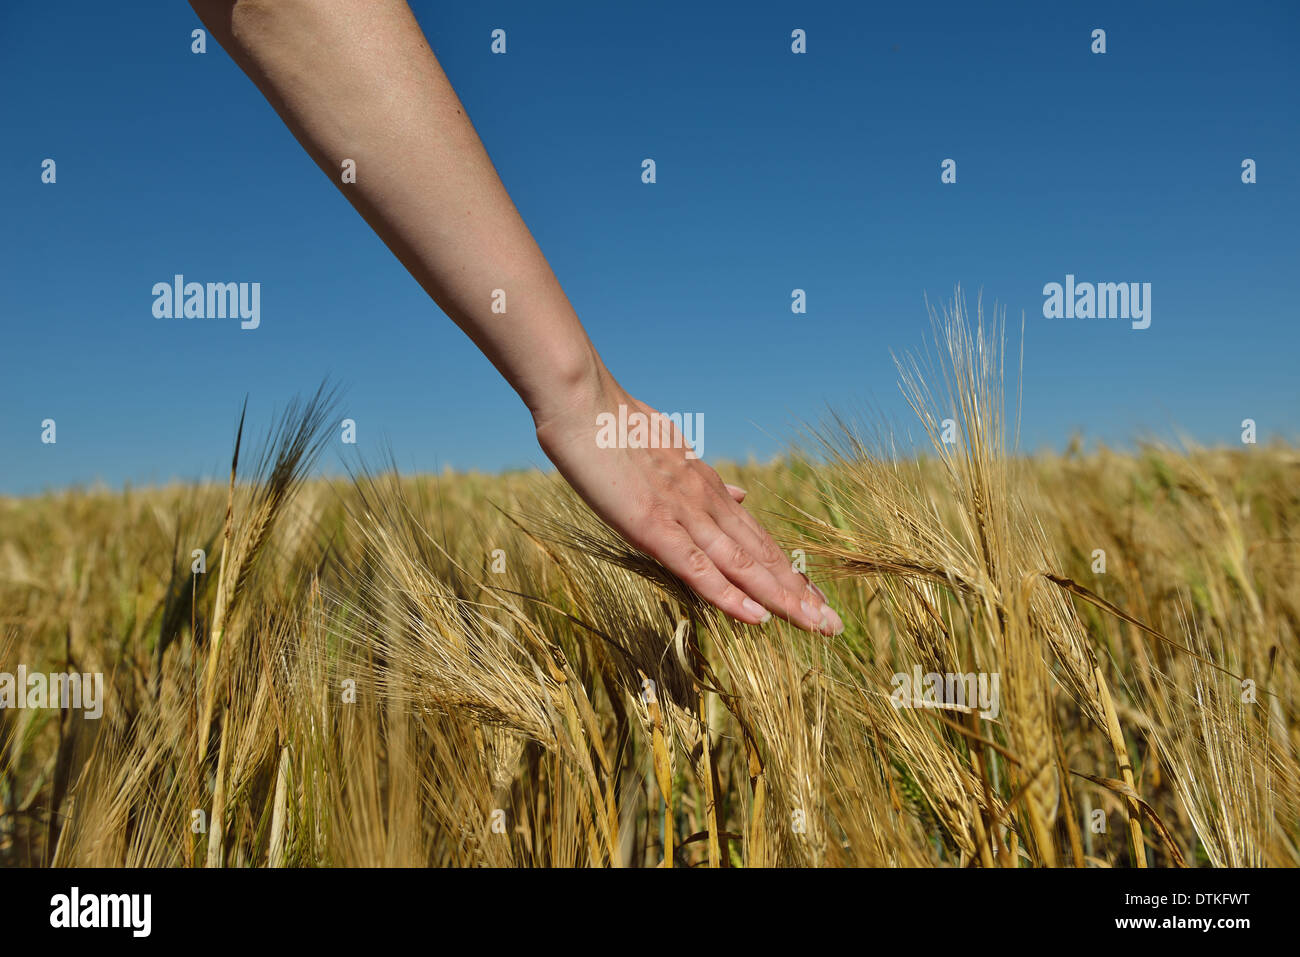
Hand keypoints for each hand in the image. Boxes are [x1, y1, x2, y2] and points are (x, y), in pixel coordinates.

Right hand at [533, 371, 843, 634]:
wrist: (586, 406)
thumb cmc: (617, 430)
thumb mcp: (674, 452)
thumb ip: (706, 481)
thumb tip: (742, 495)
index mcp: (709, 489)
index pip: (757, 537)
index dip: (786, 570)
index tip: (814, 597)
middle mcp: (707, 503)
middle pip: (762, 555)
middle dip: (799, 592)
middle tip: (833, 625)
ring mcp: (684, 515)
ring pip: (743, 564)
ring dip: (781, 597)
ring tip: (816, 626)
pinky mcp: (655, 527)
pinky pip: (698, 568)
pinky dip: (729, 594)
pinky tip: (756, 616)